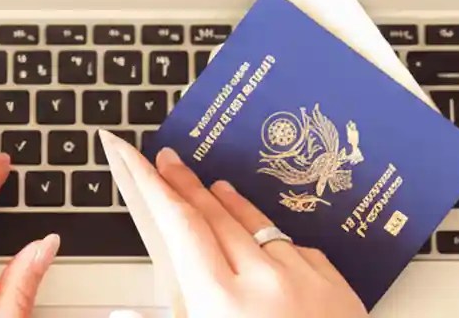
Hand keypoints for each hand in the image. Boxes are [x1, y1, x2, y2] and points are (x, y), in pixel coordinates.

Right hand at [99, 131, 367, 317]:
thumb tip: (121, 314)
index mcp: (221, 302)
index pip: (178, 224)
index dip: (151, 184)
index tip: (134, 156)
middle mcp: (264, 281)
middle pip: (215, 215)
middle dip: (185, 184)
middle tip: (166, 160)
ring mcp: (306, 280)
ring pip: (258, 225)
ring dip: (230, 204)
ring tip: (212, 186)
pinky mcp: (338, 288)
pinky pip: (297, 249)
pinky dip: (273, 241)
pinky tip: (265, 240)